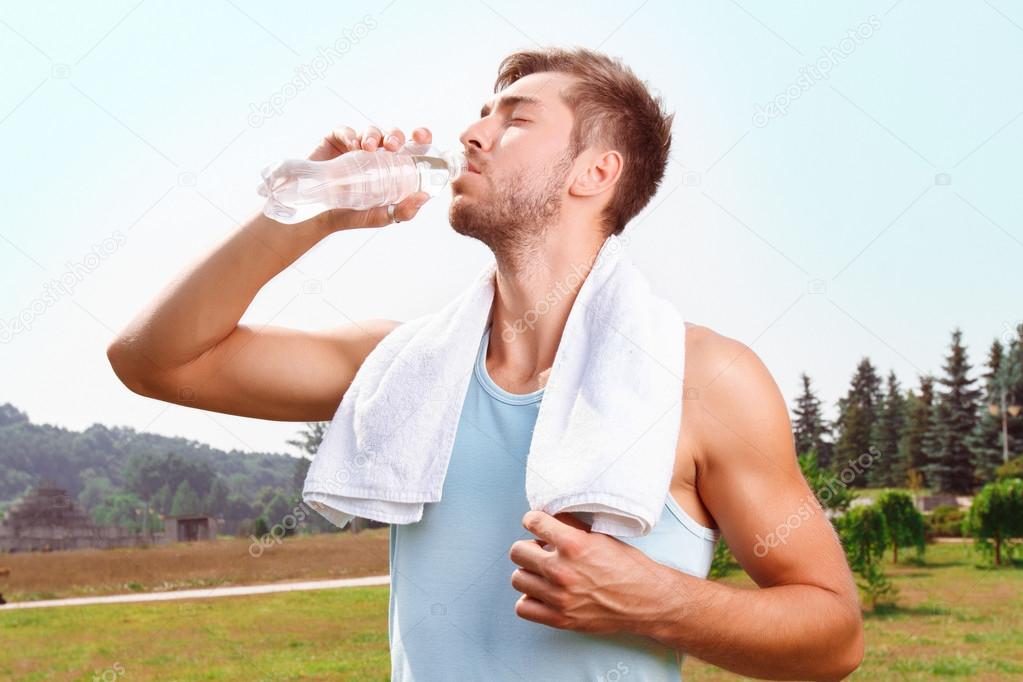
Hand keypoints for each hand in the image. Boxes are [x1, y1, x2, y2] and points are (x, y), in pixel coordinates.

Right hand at [307, 125, 434, 230]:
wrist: (317, 215)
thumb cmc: (351, 215)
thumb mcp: (381, 216)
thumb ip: (403, 211)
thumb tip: (424, 197)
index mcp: (393, 167)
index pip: (411, 146)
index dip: (420, 136)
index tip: (422, 137)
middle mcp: (377, 154)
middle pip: (392, 135)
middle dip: (395, 135)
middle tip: (392, 146)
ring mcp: (356, 146)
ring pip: (371, 130)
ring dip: (373, 135)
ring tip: (367, 148)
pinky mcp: (335, 141)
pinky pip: (345, 131)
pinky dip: (350, 135)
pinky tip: (352, 146)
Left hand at [509, 510, 677, 635]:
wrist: (647, 600)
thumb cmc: (628, 567)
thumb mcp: (601, 537)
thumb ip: (572, 528)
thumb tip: (549, 518)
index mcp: (573, 544)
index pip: (532, 522)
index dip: (533, 521)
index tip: (536, 524)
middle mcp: (561, 570)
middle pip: (517, 552)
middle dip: (528, 548)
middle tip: (540, 550)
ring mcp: (558, 597)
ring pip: (517, 578)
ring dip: (529, 573)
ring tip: (543, 573)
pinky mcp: (560, 618)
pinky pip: (523, 607)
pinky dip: (530, 600)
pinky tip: (543, 594)